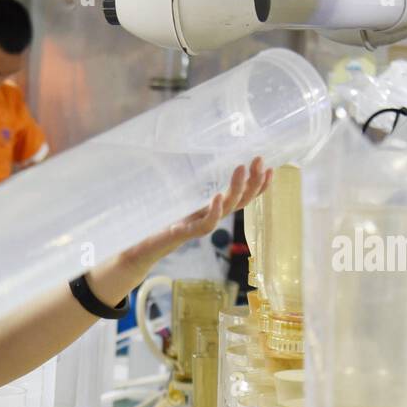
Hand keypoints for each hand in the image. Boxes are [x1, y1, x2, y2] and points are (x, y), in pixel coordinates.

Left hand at [88, 158, 271, 303]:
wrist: (137, 250)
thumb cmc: (154, 225)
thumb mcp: (173, 201)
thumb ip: (184, 189)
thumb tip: (190, 157)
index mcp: (207, 210)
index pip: (239, 198)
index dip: (256, 186)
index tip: (269, 168)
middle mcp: (206, 219)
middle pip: (238, 202)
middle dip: (252, 182)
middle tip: (260, 161)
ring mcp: (196, 227)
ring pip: (226, 211)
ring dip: (236, 190)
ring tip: (242, 168)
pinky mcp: (182, 234)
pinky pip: (203, 226)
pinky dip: (213, 212)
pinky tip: (218, 197)